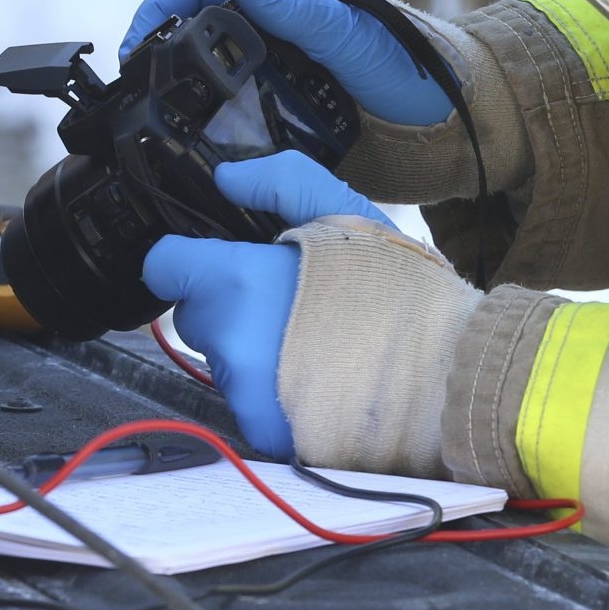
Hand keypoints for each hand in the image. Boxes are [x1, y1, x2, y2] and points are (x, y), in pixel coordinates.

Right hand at [120, 0, 453, 126]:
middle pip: (192, 37)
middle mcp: (271, 42)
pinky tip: (202, 164)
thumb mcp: (355, 36)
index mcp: (282, 5)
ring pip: (205, 89)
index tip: (137, 47)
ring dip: (179, 106)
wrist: (458, 130)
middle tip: (137, 99)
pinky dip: (208, 145)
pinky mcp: (282, 132)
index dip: (159, 6)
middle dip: (158, 61)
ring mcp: (274, 86)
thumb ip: (301, 11)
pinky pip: (231, 135)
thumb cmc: (417, 69)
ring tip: (160, 135)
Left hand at [140, 152, 395, 457]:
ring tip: (309, 341)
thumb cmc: (395, 287)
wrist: (442, 371)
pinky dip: (269, 392)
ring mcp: (243, 393)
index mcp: (238, 280)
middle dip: (228, 306)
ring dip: (248, 350)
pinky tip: (313, 378)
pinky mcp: (262, 431)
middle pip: (196, 316)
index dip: (188, 259)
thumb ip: (280, 182)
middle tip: (285, 301)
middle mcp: (229, 341)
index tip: (214, 261)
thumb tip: (226, 178)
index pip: (166, 265)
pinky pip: (246, 401)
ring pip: (221, 360)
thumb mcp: (344, 211)